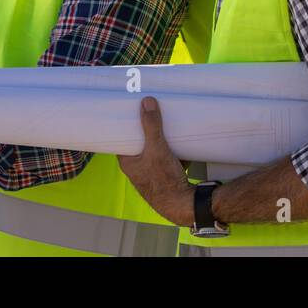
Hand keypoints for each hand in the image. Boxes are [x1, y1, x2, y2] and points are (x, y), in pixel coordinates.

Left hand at [117, 97, 194, 226]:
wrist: (184, 205)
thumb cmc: (164, 179)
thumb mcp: (157, 148)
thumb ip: (152, 126)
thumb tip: (146, 102)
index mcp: (128, 164)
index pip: (123, 141)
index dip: (126, 128)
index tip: (131, 114)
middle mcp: (138, 170)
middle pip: (140, 146)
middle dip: (147, 133)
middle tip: (152, 116)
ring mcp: (152, 175)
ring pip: (155, 153)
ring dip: (162, 143)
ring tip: (168, 127)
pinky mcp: (167, 178)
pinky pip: (168, 161)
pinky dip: (174, 154)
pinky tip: (182, 146)